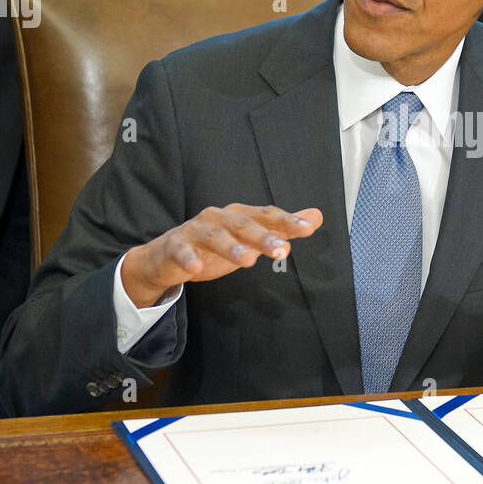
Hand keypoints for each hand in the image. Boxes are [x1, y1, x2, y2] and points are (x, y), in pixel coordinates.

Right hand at [121, 203, 321, 307]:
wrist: (166, 257)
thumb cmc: (213, 247)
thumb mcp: (250, 239)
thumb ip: (282, 229)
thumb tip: (315, 217)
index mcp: (238, 215)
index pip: (266, 215)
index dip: (287, 220)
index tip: (308, 228)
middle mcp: (218, 218)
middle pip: (243, 224)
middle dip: (263, 235)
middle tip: (282, 248)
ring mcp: (195, 231)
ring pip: (215, 236)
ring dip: (231, 247)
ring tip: (248, 260)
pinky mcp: (175, 246)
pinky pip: (181, 251)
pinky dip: (188, 258)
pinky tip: (196, 268)